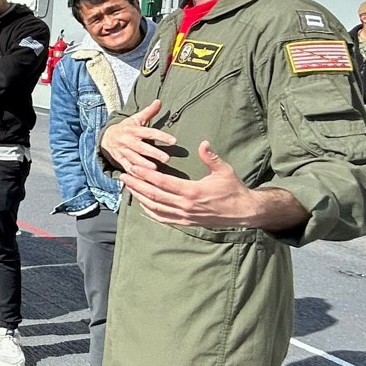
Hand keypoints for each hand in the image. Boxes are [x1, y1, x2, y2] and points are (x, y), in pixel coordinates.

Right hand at [99, 100, 175, 174]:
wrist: (106, 137)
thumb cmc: (126, 128)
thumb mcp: (135, 119)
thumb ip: (148, 112)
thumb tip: (159, 101)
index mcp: (133, 130)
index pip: (149, 132)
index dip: (161, 136)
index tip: (173, 141)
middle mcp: (127, 140)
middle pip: (141, 147)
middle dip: (153, 153)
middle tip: (166, 159)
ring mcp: (122, 150)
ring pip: (133, 158)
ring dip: (143, 164)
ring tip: (155, 169)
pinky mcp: (119, 159)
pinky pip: (126, 166)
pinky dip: (133, 172)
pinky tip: (142, 177)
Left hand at [122, 140, 257, 227]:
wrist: (243, 211)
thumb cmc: (234, 189)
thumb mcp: (224, 170)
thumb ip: (211, 157)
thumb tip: (203, 143)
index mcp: (192, 191)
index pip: (162, 182)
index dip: (145, 175)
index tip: (133, 168)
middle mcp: (185, 205)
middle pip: (153, 195)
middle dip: (136, 185)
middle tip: (123, 177)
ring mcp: (184, 216)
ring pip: (155, 208)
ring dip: (140, 197)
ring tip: (128, 188)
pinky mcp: (186, 222)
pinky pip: (163, 218)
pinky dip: (150, 211)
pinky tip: (142, 204)